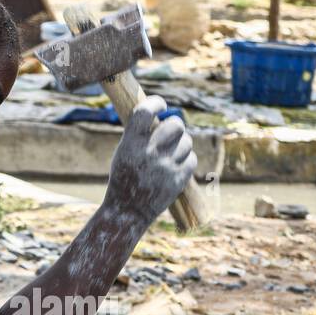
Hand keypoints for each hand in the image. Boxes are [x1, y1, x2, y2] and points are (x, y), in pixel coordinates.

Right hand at [104, 95, 196, 224]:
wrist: (128, 211)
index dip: (156, 103)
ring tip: (170, 154)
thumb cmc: (125, 177)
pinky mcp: (178, 180)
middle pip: (175, 124)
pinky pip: (191, 159)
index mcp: (131, 143)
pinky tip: (175, 167)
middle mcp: (149, 153)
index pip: (145, 111)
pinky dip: (185, 161)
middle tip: (170, 132)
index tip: (161, 104)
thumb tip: (160, 113)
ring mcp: (165, 167)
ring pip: (186, 142)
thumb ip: (140, 133)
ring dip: (181, 145)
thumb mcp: (124, 152)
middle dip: (175, 126)